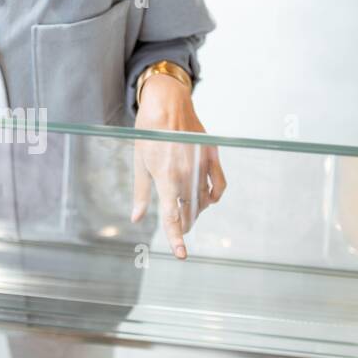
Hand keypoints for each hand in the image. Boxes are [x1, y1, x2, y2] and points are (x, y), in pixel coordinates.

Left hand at [131, 74, 225, 258]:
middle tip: (178, 227)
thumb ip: (142, 194)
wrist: (167, 103)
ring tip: (188, 211)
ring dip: (196, 211)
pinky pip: (220, 186)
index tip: (181, 255)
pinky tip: (207, 200)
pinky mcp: (213, 156)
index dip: (176, 238)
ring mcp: (202, 165)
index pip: (172, 216)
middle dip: (183, 224)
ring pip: (204, 202)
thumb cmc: (149, 132)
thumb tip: (137, 218)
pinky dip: (214, 197)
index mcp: (166, 176)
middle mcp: (186, 173)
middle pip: (189, 212)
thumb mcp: (140, 163)